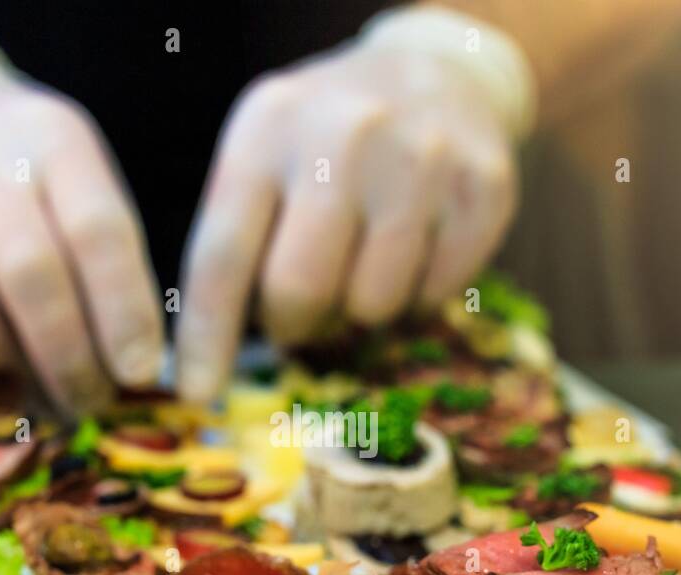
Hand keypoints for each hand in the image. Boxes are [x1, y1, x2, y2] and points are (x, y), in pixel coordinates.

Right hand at [0, 23, 162, 413]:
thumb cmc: (33, 187)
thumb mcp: (83, 192)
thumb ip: (109, 269)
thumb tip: (136, 378)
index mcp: (53, 138)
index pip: (97, 229)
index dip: (122, 311)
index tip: (139, 373)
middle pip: (26, 268)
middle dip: (66, 354)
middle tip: (88, 400)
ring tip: (19, 366)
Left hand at [177, 10, 532, 401]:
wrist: (437, 73)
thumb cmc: (327, 142)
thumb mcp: (265, 156)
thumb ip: (238, 242)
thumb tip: (208, 369)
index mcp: (268, 126)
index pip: (223, 252)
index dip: (206, 335)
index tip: (197, 395)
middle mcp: (342, 134)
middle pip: (299, 289)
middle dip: (294, 322)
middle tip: (302, 311)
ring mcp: (421, 158)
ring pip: (372, 305)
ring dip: (361, 307)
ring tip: (365, 259)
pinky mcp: (484, 188)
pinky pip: (434, 296)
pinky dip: (418, 293)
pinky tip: (416, 244)